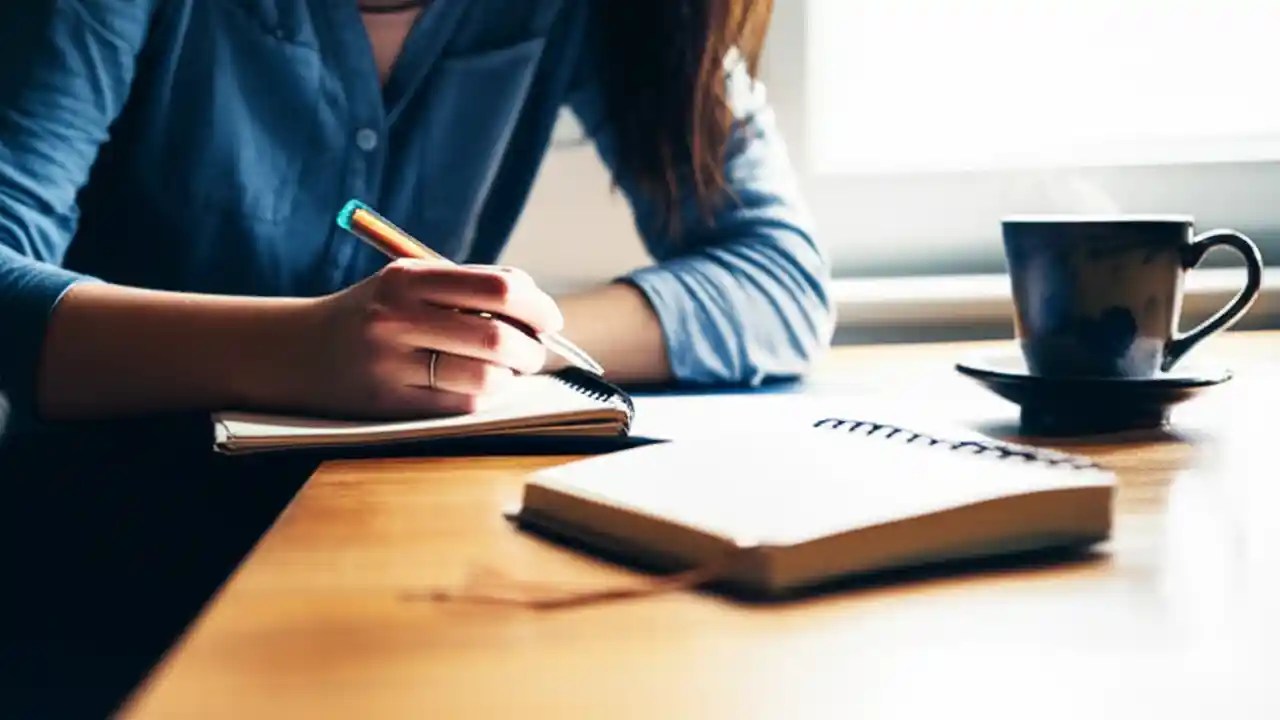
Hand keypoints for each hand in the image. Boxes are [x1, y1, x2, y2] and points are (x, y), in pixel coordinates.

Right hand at [304, 260, 562, 417]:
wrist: (296, 351)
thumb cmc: (373, 314)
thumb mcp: (408, 283)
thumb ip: (467, 287)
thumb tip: (538, 310)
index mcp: (408, 278)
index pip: (499, 287)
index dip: (538, 306)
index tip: (550, 320)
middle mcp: (397, 318)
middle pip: (497, 335)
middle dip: (532, 348)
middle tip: (535, 352)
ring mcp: (392, 364)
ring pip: (485, 376)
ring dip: (512, 376)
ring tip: (510, 371)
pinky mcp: (391, 404)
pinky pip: (463, 404)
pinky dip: (487, 396)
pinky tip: (482, 387)